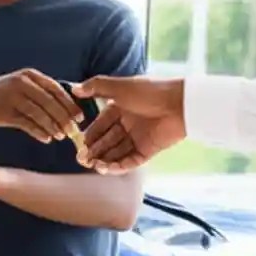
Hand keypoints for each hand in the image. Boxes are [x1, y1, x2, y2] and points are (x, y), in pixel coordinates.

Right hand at [0, 69, 84, 143]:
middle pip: (50, 102)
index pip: (56, 89)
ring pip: (40, 114)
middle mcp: (23, 83)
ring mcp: (14, 97)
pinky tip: (46, 139)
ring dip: (53, 127)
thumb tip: (66, 109)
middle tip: (73, 130)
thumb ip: (41, 94)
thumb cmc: (2, 95)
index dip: (70, 104)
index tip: (79, 117)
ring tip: (60, 136)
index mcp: (30, 75)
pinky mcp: (6, 111)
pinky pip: (27, 124)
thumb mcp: (22, 87)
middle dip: (64, 118)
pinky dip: (39, 132)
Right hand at [70, 77, 186, 173]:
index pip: (100, 125)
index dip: (89, 136)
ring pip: (116, 152)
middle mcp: (128, 124)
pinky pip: (131, 161)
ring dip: (104, 160)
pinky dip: (119, 166)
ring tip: (93, 165)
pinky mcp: (148, 150)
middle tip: (82, 159)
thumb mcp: (120, 87)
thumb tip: (74, 88)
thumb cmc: (150, 92)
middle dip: (94, 151)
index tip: (79, 145)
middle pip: (107, 141)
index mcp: (120, 108)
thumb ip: (96, 87)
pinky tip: (107, 168)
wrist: (180, 104)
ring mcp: (138, 138)